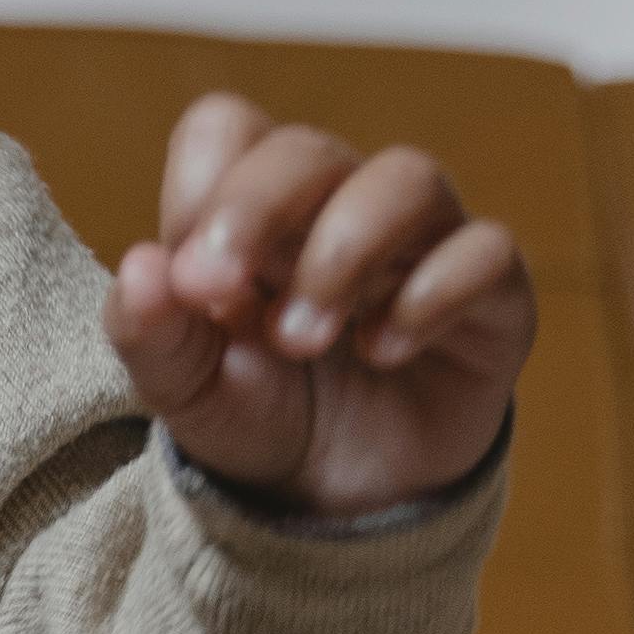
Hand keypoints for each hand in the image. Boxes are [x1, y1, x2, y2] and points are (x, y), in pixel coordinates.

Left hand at [108, 97, 533, 513]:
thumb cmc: (259, 414)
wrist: (337, 505)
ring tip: (301, 337)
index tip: (189, 284)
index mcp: (255, 209)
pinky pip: (488, 251)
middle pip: (307, 147)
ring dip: (343, 251)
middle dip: (256, 214)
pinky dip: (433, 296)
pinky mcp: (492, 294)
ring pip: (408, 178)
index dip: (199, 190)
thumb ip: (148, 332)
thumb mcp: (185, 390)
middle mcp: (340, 204)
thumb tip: (141, 267)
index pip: (227, 128)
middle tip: (224, 299)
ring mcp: (422, 242)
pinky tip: (384, 353)